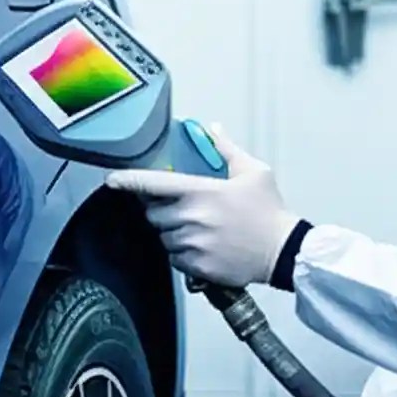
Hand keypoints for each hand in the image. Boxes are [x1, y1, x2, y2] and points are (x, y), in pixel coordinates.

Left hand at [105, 125, 299, 286]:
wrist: (284, 251)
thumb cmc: (269, 211)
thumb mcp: (253, 172)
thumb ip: (226, 150)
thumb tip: (213, 129)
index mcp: (200, 191)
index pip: (153, 184)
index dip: (128, 181)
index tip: (112, 180)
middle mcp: (191, 218)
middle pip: (153, 214)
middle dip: (162, 211)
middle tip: (183, 209)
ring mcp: (192, 244)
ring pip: (163, 237)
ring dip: (173, 233)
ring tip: (199, 229)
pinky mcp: (197, 267)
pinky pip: (175, 258)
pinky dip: (182, 253)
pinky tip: (203, 246)